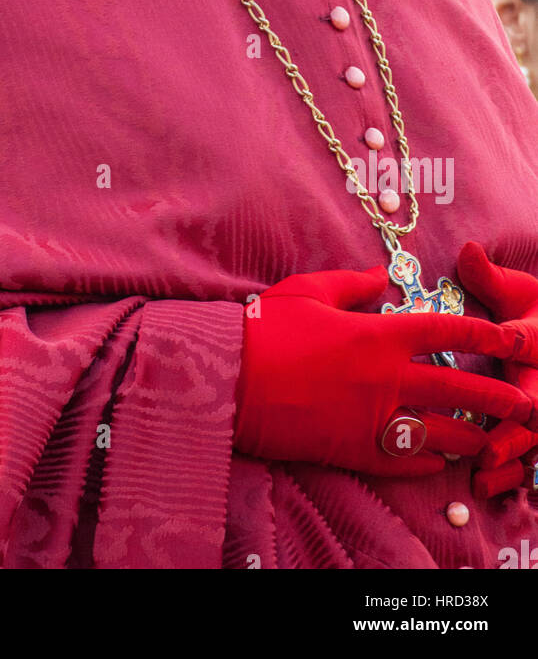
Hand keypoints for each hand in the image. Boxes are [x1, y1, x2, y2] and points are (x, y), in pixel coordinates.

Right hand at [234, 263, 536, 475]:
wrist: (230, 377)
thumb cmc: (267, 327)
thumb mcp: (310, 291)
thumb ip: (352, 284)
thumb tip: (380, 275)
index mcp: (379, 335)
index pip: (445, 331)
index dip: (482, 331)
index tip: (508, 335)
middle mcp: (386, 379)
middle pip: (457, 388)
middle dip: (494, 395)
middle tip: (522, 401)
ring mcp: (372, 419)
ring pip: (438, 432)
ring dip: (467, 435)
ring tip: (487, 438)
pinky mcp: (353, 449)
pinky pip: (403, 461)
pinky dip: (425, 463)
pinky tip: (438, 463)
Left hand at [456, 241, 537, 498]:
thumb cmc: (532, 310)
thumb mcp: (517, 289)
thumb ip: (489, 277)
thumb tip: (467, 250)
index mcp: (536, 340)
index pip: (528, 340)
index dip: (521, 339)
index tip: (509, 343)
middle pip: (535, 406)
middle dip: (514, 426)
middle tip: (487, 447)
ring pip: (535, 440)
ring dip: (512, 460)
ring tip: (482, 478)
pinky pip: (534, 461)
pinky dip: (516, 478)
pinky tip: (490, 490)